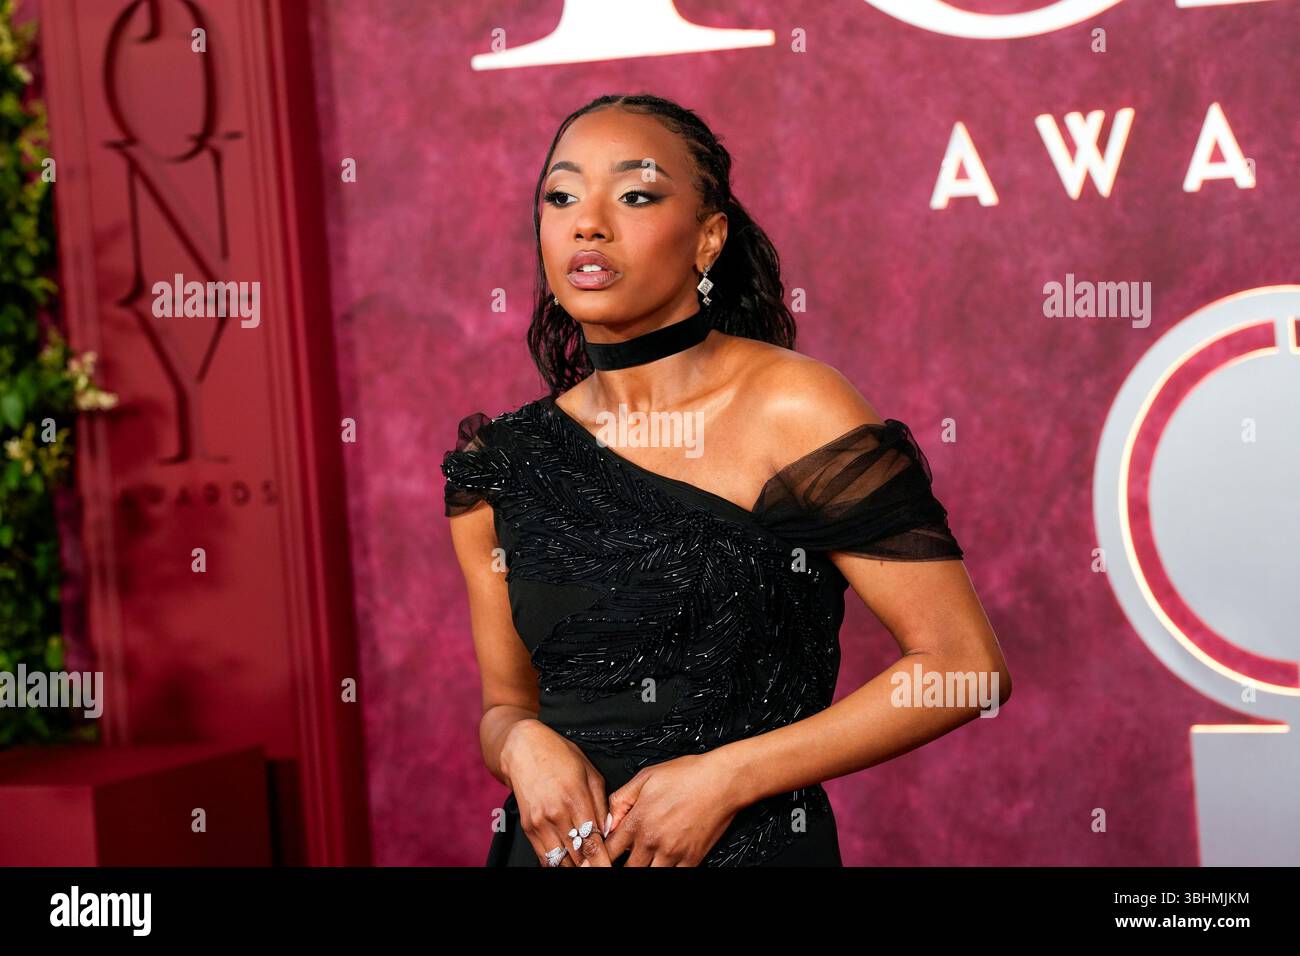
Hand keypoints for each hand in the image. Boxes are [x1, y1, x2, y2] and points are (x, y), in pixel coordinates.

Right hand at [500, 719, 615, 866]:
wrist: (523, 748)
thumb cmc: (559, 755)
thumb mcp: (589, 772)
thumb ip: (601, 803)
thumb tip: (608, 829)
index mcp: (576, 798)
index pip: (593, 843)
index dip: (603, 861)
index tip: (610, 867)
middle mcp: (556, 814)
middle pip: (577, 856)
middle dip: (591, 865)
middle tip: (601, 867)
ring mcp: (540, 822)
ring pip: (560, 861)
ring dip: (575, 866)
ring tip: (585, 864)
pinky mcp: (528, 827)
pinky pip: (544, 857)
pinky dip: (558, 863)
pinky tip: (569, 862)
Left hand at [601, 752, 747, 865]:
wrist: (721, 781)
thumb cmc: (686, 775)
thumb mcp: (646, 777)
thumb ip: (621, 800)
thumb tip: (608, 821)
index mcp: (638, 820)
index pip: (610, 849)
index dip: (602, 854)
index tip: (602, 856)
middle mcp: (652, 841)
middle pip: (627, 868)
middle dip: (622, 865)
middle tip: (623, 860)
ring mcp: (673, 853)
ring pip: (649, 875)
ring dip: (644, 869)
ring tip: (645, 860)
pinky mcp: (692, 859)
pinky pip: (675, 877)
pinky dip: (667, 872)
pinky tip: (664, 864)